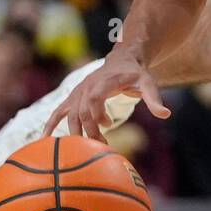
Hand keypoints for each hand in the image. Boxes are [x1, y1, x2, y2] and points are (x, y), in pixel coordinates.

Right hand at [43, 54, 171, 141]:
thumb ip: (154, 99)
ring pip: (70, 114)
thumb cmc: (135, 74)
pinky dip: (51, 125)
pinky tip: (45, 141)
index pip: (94, 97)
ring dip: (75, 133)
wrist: (121, 60)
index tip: (107, 126)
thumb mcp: (148, 83)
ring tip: (84, 150)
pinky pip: (58, 112)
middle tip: (100, 146)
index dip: (97, 113)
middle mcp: (87, 85)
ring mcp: (78, 92)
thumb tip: (166, 115)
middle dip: (88, 130)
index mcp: (104, 81)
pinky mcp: (73, 98)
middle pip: (82, 110)